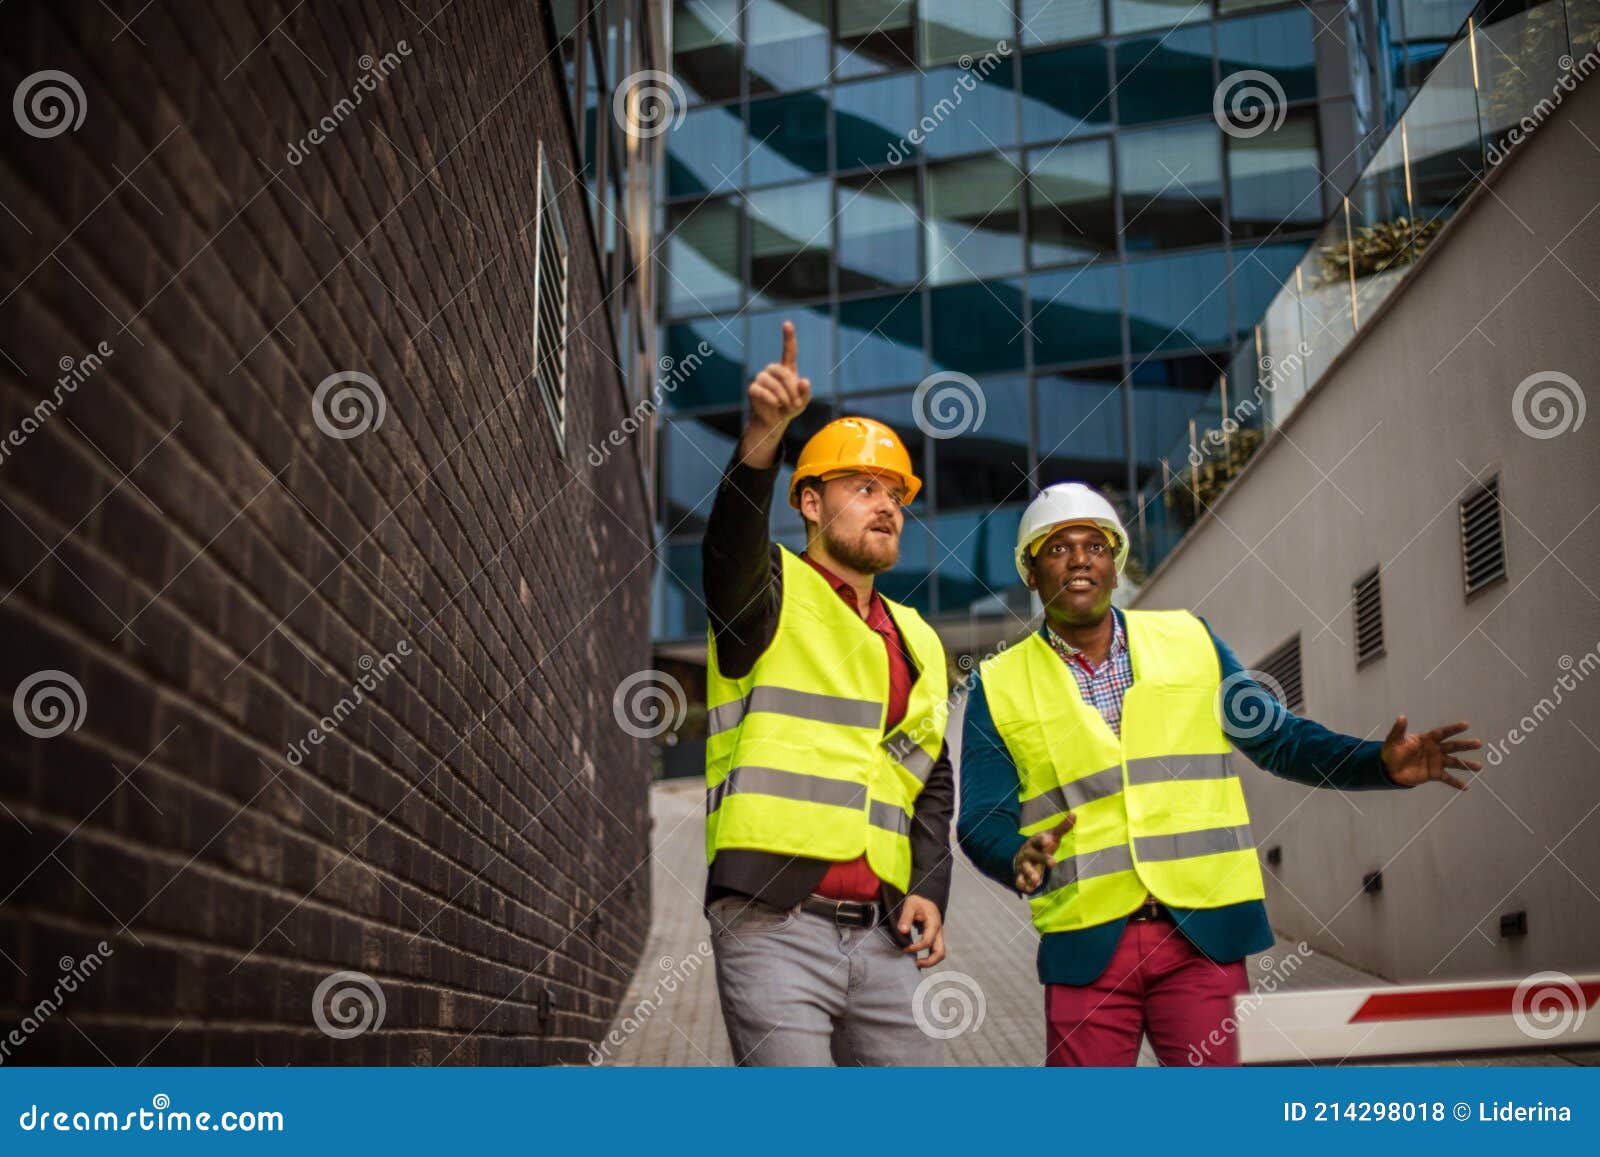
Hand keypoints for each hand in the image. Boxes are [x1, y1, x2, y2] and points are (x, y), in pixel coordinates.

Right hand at [738, 320, 811, 467]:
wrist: (774, 421)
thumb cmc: (789, 408)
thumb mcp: (802, 402)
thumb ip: (805, 393)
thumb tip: (804, 381)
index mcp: (787, 369)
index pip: (788, 351)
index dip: (788, 337)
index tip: (787, 323)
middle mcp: (773, 370)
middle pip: (782, 372)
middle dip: (791, 388)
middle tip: (796, 403)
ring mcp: (761, 378)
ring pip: (772, 382)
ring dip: (783, 396)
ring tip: (787, 405)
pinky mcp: (753, 389)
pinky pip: (762, 391)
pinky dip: (771, 399)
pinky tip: (775, 404)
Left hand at [896, 894, 944, 967]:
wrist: (926, 899)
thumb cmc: (918, 902)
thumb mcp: (910, 904)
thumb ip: (906, 917)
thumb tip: (902, 931)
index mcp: (933, 924)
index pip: (927, 941)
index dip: (916, 947)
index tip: (905, 948)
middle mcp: (938, 932)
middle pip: (940, 952)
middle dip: (929, 962)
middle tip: (915, 963)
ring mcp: (937, 936)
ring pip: (940, 954)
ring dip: (930, 962)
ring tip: (917, 963)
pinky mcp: (935, 938)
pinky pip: (935, 951)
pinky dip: (929, 957)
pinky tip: (917, 958)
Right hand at [1013, 814, 1075, 893]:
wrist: (1021, 854)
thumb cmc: (1041, 845)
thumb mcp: (1051, 836)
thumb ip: (1062, 828)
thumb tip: (1074, 815)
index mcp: (1035, 842)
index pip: (1038, 839)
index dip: (1042, 840)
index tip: (1048, 841)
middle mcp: (1028, 852)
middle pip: (1034, 855)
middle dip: (1043, 859)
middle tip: (1054, 864)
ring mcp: (1023, 864)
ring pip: (1025, 869)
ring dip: (1030, 874)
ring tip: (1036, 881)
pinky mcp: (1021, 875)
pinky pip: (1019, 880)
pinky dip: (1023, 885)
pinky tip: (1028, 890)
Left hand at [1380, 715, 1482, 789]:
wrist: (1389, 769)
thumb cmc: (1392, 751)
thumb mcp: (1394, 740)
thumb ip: (1399, 729)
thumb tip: (1402, 717)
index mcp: (1427, 739)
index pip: (1442, 733)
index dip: (1453, 729)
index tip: (1465, 725)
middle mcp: (1435, 749)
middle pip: (1453, 746)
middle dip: (1465, 745)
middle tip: (1478, 743)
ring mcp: (1436, 762)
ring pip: (1454, 762)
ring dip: (1466, 764)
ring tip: (1479, 767)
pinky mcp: (1434, 774)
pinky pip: (1448, 779)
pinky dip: (1456, 783)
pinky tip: (1466, 787)